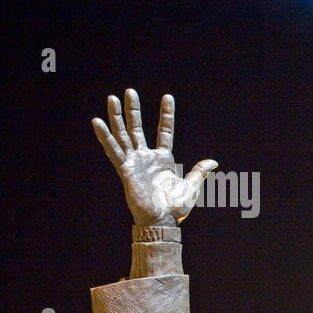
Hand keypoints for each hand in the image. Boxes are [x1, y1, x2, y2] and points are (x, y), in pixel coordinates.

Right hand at [92, 88, 217, 226]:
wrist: (162, 221)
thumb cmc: (176, 207)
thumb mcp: (191, 186)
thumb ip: (200, 171)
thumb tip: (214, 161)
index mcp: (164, 159)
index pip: (165, 131)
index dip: (166, 115)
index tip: (167, 97)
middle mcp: (147, 157)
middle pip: (138, 128)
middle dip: (133, 110)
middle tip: (130, 91)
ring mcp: (135, 161)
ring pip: (123, 134)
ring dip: (117, 117)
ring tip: (112, 98)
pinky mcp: (125, 169)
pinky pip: (113, 150)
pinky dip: (105, 137)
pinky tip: (97, 122)